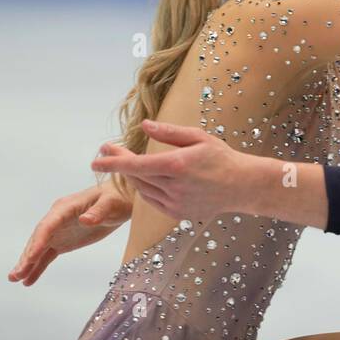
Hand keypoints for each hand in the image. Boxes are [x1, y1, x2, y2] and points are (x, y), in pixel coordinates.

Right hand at [8, 182, 131, 285]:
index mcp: (65, 208)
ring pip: (39, 249)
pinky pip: (47, 255)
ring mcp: (58, 231)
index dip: (39, 242)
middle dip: (27, 256)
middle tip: (16, 274)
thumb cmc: (115, 198)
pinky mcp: (62, 241)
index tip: (30, 257)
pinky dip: (38, 267)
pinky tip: (28, 280)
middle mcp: (56, 218)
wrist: (120, 199)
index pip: (47, 226)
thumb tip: (84, 219)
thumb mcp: (110, 204)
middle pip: (38, 239)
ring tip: (15, 279)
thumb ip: (97, 212)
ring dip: (27, 264)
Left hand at [88, 119, 246, 222]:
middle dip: (120, 164)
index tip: (96, 159)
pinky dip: (147, 189)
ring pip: (142, 189)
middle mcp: (173, 187)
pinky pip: (153, 200)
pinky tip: (150, 179)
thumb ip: (168, 132)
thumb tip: (144, 126)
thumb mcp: (197, 137)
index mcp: (176, 165)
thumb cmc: (221, 157)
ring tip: (133, 163)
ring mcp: (175, 203)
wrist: (242, 186)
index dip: (112, 162)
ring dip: (134, 176)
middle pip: (136, 176)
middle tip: (110, 150)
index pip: (135, 164)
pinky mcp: (178, 213)